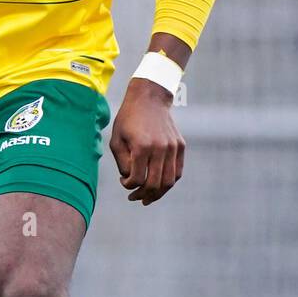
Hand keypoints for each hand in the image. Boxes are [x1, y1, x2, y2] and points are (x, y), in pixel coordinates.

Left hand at [110, 76, 184, 205]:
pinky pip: (177, 172)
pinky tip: (159, 185)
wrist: (149, 98)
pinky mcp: (180, 146)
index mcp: (141, 147)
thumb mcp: (116, 139)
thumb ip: (122, 163)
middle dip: (142, 195)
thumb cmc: (128, 120)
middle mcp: (160, 148)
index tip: (123, 182)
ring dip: (158, 194)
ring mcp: (172, 147)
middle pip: (154, 184)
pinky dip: (168, 182)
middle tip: (134, 198)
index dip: (128, 186)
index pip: (137, 179)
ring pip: (168, 181)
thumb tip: (131, 181)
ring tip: (148, 198)